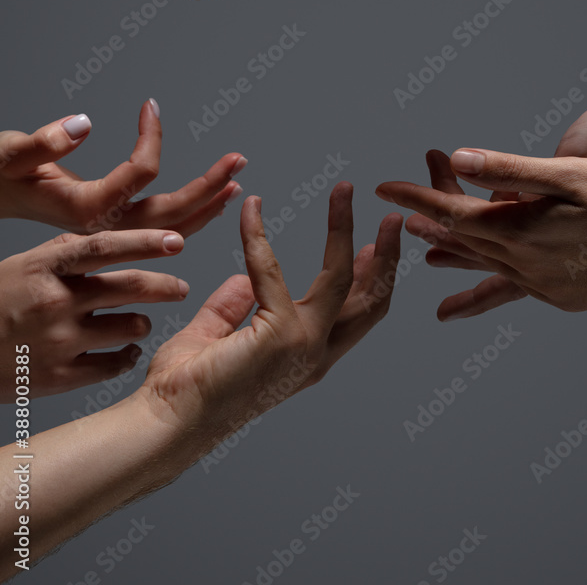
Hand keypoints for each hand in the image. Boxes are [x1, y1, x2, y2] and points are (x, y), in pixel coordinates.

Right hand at [0, 99, 244, 233]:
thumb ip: (40, 142)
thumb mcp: (7, 156)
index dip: (152, 138)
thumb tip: (81, 123)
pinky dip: (188, 218)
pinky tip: (207, 206)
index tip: (150, 106)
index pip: (140, 174)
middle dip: (208, 186)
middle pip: (169, 213)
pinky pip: (158, 233)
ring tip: (235, 184)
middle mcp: (104, 230)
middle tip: (239, 161)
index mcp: (86, 210)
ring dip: (206, 206)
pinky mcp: (111, 237)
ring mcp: (109, 238)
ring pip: (169, 229)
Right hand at [0, 227, 188, 399]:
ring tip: (140, 321)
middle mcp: (53, 302)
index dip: (145, 241)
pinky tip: (126, 351)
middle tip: (180, 287)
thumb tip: (121, 237)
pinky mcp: (56, 378)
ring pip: (128, 326)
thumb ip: (69, 254)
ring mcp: (56, 341)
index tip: (177, 240)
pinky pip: (112, 366)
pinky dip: (126, 357)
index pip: (104, 246)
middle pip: (128, 287)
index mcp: (44, 266)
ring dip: (142, 323)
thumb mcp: (25, 266)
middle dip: (165, 287)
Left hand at [137, 183, 401, 448]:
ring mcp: (304, 345)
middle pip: (371, 301)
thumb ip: (232, 306)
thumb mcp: (215, 337)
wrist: (166, 423)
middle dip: (387, 257)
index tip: (373, 247)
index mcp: (306, 357)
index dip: (370, 278)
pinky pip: (270, 270)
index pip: (355, 314)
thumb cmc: (184, 391)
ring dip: (345, 229)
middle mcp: (315, 354)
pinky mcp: (281, 335)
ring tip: (345, 192)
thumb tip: (244, 280)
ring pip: (342, 277)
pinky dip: (258, 235)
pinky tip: (252, 208)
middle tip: (392, 220)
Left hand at [376, 148, 586, 320]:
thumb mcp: (571, 175)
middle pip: (465, 240)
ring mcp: (545, 286)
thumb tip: (459, 158)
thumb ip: (511, 168)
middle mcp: (526, 266)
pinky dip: (491, 277)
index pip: (453, 213)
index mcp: (522, 233)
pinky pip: (512, 284)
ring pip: (486, 265)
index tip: (383, 188)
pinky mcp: (563, 295)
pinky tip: (492, 276)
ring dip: (456, 256)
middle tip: (400, 218)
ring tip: (428, 258)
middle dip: (433, 223)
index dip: (415, 198)